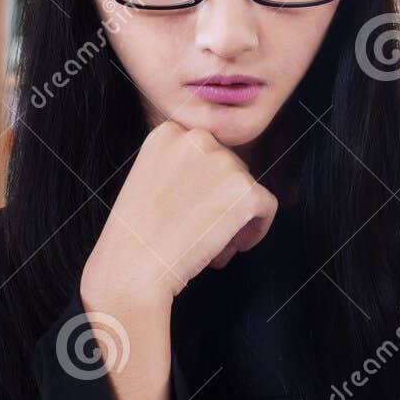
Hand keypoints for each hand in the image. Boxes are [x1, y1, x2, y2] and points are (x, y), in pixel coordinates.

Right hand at [82, 120, 277, 306]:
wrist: (132, 267)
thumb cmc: (135, 236)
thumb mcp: (148, 180)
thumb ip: (181, 168)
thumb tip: (220, 180)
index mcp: (168, 132)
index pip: (205, 153)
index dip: (203, 186)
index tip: (191, 211)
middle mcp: (197, 138)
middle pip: (229, 168)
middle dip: (221, 202)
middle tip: (201, 234)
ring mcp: (223, 162)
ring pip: (247, 189)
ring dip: (235, 219)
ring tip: (211, 246)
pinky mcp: (245, 190)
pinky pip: (267, 207)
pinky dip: (256, 229)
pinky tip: (232, 248)